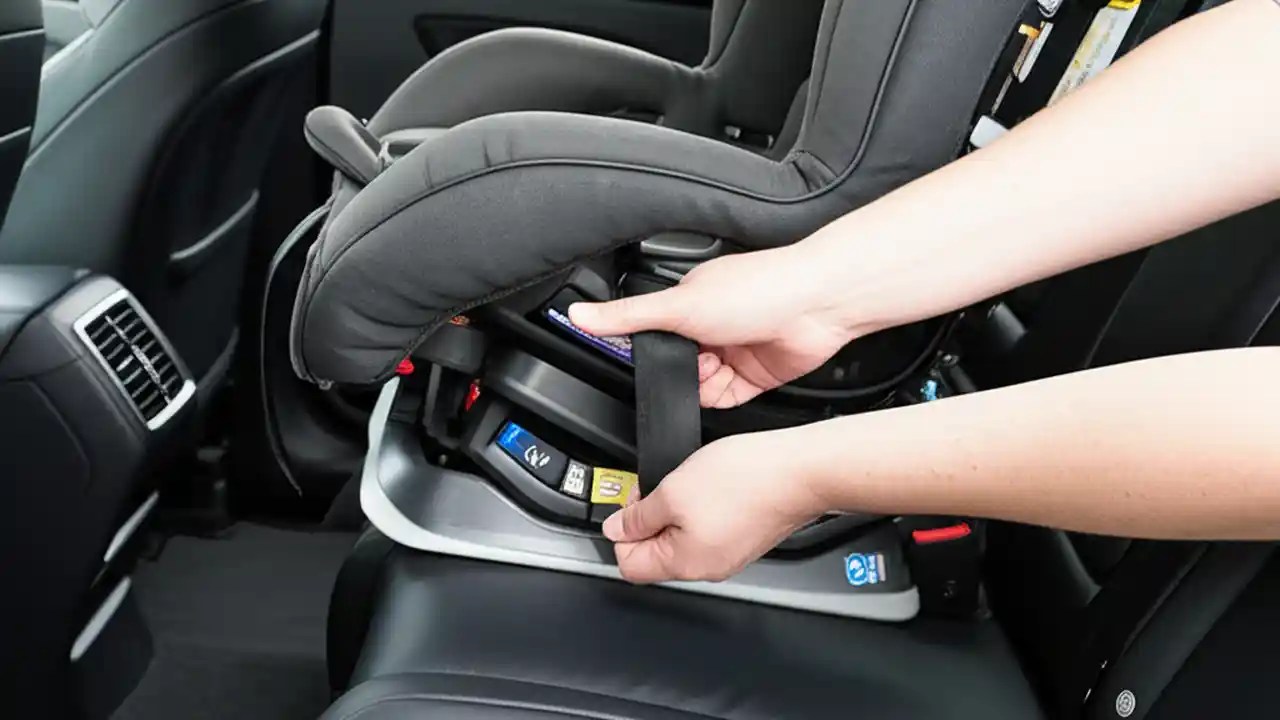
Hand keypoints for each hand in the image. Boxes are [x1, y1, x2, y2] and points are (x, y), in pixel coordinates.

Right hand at [569, 247, 861, 408]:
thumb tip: (579, 314)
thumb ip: (626, 316)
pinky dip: (720, 399)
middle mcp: (711, 325)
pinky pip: (727, 398)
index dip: (648, 352)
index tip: (642, 360)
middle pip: (677, 364)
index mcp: (689, 301)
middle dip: (678, 373)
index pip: (653, 332)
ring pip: (700, 384)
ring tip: (710, 372)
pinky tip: (722, 388)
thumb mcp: (678, 305)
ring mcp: (734, 351)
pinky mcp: (755, 376)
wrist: (816, 305)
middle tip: (686, 366)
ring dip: (699, 386)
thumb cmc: (757, 289)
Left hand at [603, 430, 828, 583]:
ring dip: (675, 510)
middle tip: (659, 487)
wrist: (799, 471)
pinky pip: (707, 530)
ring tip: (687, 482)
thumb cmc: (745, 480)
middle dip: (649, 518)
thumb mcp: (672, 491)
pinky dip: (700, 508)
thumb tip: (615, 529)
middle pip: (655, 553)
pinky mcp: (744, 537)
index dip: (621, 532)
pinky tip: (710, 485)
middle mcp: (707, 568)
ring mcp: (728, 554)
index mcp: (685, 564)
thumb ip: (638, 516)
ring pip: (682, 539)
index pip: (629, 565)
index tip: (631, 505)